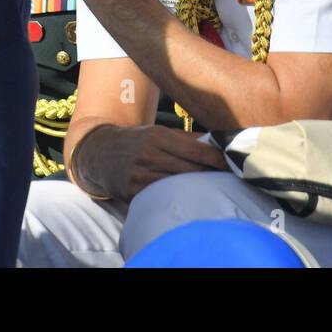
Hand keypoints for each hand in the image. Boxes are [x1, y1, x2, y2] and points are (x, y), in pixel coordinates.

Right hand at [75, 124, 228, 201]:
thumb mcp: (157, 131)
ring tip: (215, 190)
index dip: (216, 159)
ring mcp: (141, 175)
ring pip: (178, 185)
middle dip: (211, 175)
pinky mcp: (134, 192)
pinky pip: (161, 197)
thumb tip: (216, 142)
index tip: (231, 163)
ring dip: (197, 189)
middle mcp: (150, 155)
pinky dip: (177, 198)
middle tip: (230, 179)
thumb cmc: (137, 141)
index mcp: (158, 136)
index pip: (195, 149)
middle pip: (190, 169)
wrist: (100, 153)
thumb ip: (185, 138)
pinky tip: (190, 200)